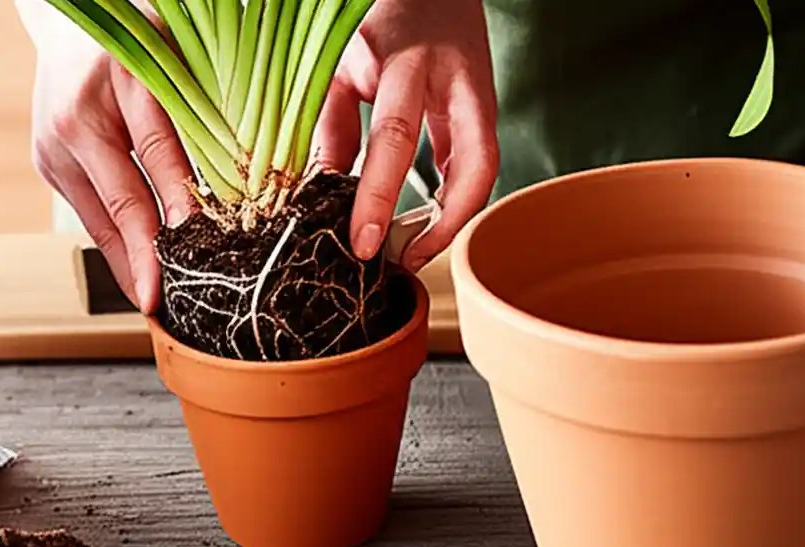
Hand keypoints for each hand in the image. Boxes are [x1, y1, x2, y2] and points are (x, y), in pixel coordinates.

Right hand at [19, 0, 193, 312]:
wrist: (68, 24)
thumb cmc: (136, 36)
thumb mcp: (177, 61)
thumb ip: (204, 110)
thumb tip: (243, 177)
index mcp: (118, 84)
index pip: (159, 156)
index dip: (178, 210)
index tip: (196, 255)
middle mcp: (75, 122)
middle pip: (121, 202)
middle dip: (144, 260)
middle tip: (165, 304)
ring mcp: (54, 149)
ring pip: (99, 220)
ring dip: (128, 265)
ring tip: (155, 304)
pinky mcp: (49, 166)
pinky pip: (90, 216)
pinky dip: (116, 247)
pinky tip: (137, 276)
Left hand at [315, 0, 499, 270]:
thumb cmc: (377, 18)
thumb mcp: (339, 62)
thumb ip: (329, 123)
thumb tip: (320, 194)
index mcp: (410, 62)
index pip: (395, 138)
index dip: (379, 197)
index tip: (363, 244)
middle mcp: (457, 80)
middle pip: (473, 165)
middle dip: (442, 226)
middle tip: (405, 263)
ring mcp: (480, 96)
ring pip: (484, 171)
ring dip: (453, 219)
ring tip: (415, 253)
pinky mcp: (483, 111)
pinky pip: (475, 165)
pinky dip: (453, 200)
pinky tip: (427, 226)